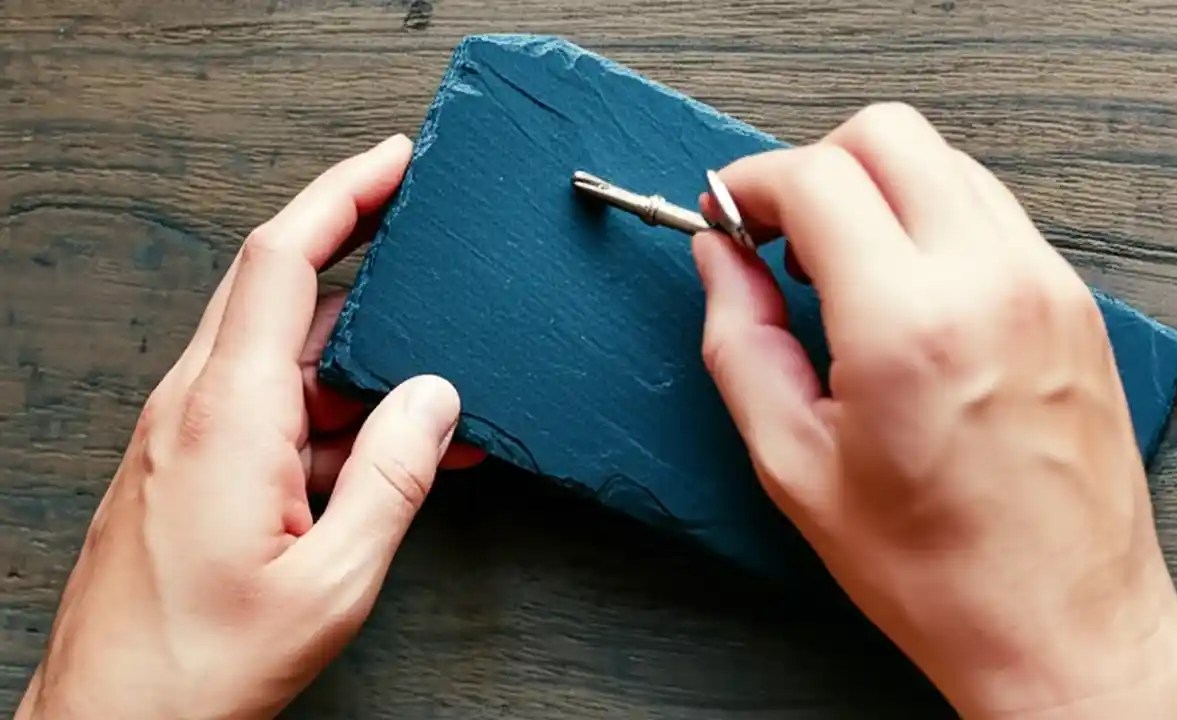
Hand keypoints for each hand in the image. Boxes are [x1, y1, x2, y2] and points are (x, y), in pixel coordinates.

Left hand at [17, 134, 483, 719]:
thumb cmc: (201, 667)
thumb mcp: (332, 579)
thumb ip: (394, 476)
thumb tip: (435, 397)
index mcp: (227, 414)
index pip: (282, 259)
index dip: (343, 194)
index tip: (394, 161)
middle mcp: (197, 409)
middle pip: (284, 295)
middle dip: (363, 261)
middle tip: (431, 252)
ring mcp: (188, 439)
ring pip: (287, 363)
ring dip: (363, 369)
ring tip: (440, 402)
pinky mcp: (192, 472)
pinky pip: (275, 416)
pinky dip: (337, 422)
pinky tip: (395, 454)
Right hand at [693, 103, 1176, 717]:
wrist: (1061, 626)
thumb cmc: (933, 568)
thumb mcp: (795, 464)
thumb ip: (740, 342)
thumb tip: (719, 261)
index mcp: (905, 326)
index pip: (817, 178)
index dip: (752, 183)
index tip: (728, 215)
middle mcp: (988, 283)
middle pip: (887, 133)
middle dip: (815, 165)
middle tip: (780, 235)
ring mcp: (1044, 285)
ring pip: (944, 159)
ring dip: (876, 187)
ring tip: (841, 269)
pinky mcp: (1073, 302)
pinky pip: (991, 209)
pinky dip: (932, 217)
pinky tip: (903, 288)